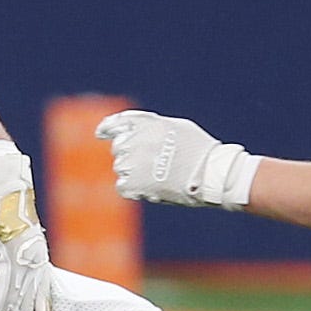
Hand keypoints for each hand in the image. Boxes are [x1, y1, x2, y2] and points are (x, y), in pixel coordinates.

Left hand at [95, 110, 257, 209]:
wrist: (209, 174)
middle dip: (131, 153)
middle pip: (119, 147)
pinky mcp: (133, 184)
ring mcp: (132, 163)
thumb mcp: (176, 126)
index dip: (107, 128)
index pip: (117, 123)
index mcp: (146, 124)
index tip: (100, 133)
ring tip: (158, 174)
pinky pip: (123, 186)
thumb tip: (129, 129)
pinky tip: (151, 186)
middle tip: (153, 162)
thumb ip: (150, 125)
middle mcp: (135, 141)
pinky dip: (134, 188)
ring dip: (134, 171)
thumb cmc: (198, 150)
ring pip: (121, 167)